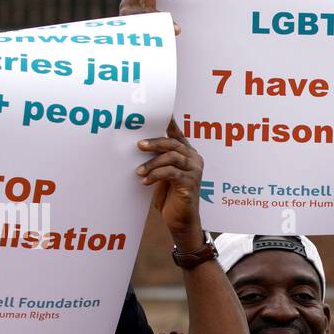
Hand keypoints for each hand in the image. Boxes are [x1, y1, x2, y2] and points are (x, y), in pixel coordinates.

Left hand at [138, 118, 203, 242]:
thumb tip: (139, 144)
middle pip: (173, 144)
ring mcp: (195, 171)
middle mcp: (194, 159)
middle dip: (154, 143)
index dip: (170, 122)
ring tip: (139, 171)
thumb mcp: (162, 174)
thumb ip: (158, 159)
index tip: (161, 111)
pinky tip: (146, 182)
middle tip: (138, 146)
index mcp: (188, 154)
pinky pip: (171, 172)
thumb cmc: (170, 197)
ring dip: (152, 163)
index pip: (177, 134)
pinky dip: (156, 175)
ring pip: (172, 157)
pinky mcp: (190, 183)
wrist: (180, 221)